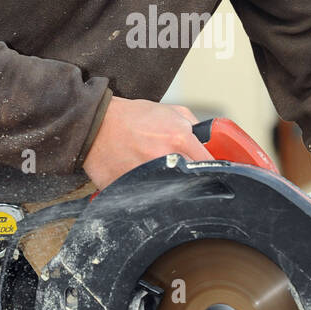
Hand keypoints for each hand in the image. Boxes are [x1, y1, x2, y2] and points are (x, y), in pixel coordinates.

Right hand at [83, 97, 212, 189]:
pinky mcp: (129, 189)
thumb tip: (209, 144)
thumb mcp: (170, 111)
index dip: (214, 170)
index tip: (212, 174)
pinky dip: (148, 194)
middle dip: (194, 181)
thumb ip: (194, 125)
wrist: (96, 124)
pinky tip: (142, 183)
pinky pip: (147, 198)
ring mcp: (147, 175)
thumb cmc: (131, 117)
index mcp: (179, 138)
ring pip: (172, 193)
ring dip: (171, 189)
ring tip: (160, 178)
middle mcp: (165, 157)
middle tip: (187, 178)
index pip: (210, 163)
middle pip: (194, 182)